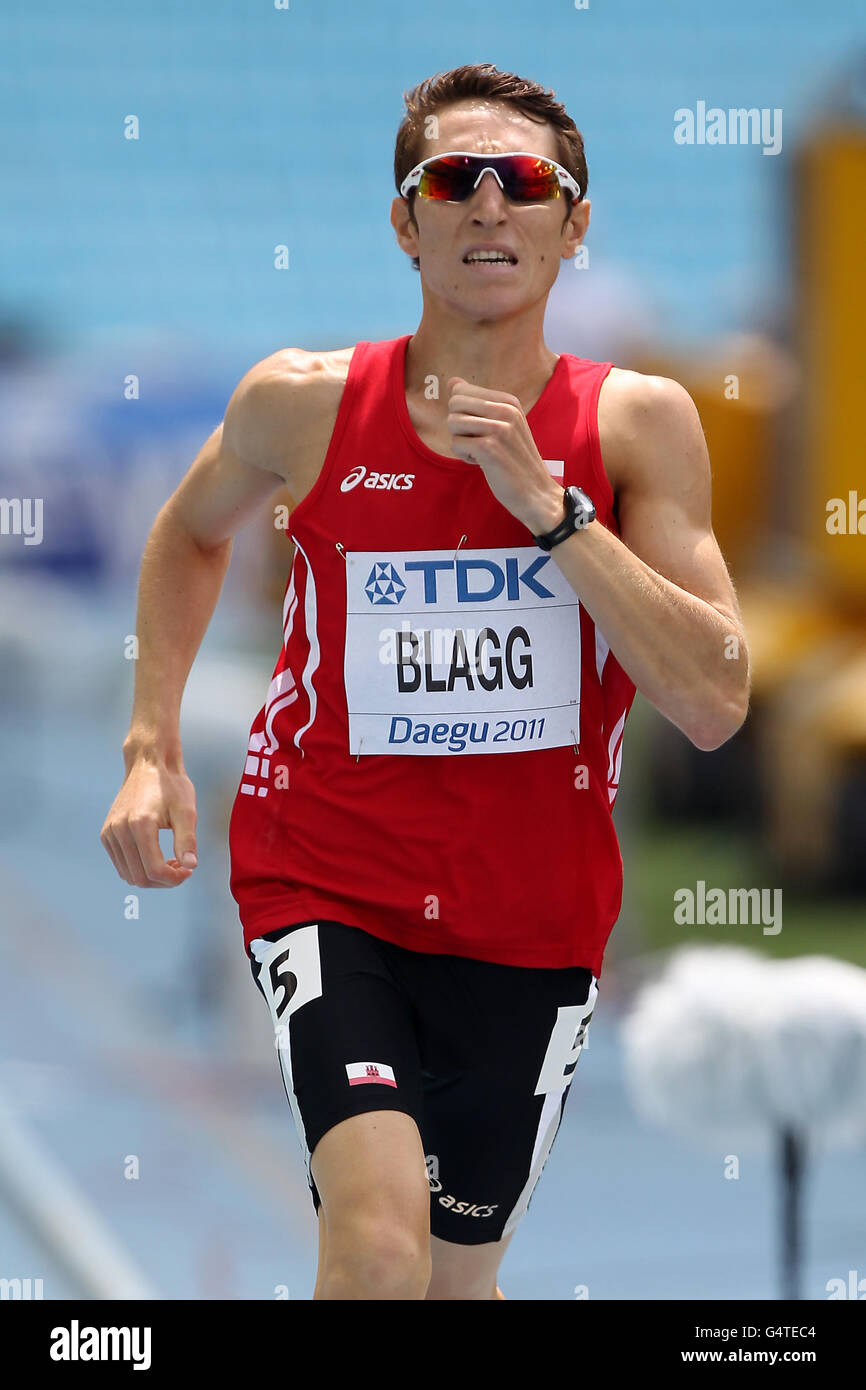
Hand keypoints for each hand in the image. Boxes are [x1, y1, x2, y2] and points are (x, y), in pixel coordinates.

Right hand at [101, 756, 197, 887]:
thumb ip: (187, 840)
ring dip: (152, 877)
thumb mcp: (187, 811)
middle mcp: (119, 830)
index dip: (174, 878)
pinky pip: (122, 864)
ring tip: (171, 862)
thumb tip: (191, 866)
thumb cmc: (172, 785)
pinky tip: (157, 857)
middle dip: (164, 881)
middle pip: (140, 877)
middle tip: (183, 869)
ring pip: (128, 875)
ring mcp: (110, 832)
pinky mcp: (107, 833)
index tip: (189, 870)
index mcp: (140, 824)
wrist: (149, 764)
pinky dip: (139, 868)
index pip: (154, 870)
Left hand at [446, 377, 565, 532]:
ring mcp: (498, 428)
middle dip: (458, 426)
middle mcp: (505, 410)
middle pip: (454, 404)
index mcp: (508, 401)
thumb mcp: (502, 424)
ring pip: (453, 422)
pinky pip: (456, 443)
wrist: (536, 492)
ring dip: (461, 442)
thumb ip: (477, 403)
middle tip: (477, 441)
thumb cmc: (515, 460)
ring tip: (481, 452)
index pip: (461, 391)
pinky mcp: (489, 448)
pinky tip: (482, 462)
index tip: (480, 429)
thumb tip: (452, 382)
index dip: (463, 413)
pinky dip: (464, 456)